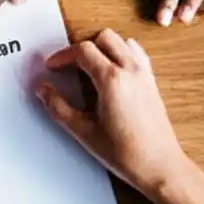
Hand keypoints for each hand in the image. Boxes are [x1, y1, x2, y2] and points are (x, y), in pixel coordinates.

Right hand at [36, 29, 189, 196]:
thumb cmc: (127, 153)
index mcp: (112, 79)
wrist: (159, 166)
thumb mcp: (84, 132)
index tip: (53, 67)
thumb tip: (44, 91)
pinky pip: (136, 54)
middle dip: (83, 47)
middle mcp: (131, 70)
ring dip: (103, 47)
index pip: (83, 51)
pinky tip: (111, 74)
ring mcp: (144, 74)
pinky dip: (121, 54)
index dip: (62, 56)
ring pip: (122, 41)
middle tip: (69, 66)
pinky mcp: (152, 82)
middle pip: (104, 37)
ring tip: (89, 68)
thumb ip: (59, 108)